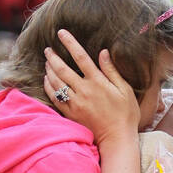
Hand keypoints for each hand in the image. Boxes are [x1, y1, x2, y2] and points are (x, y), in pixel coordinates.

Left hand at [44, 29, 139, 143]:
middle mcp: (84, 91)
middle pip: (62, 69)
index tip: (61, 33)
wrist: (117, 139)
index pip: (81, 57)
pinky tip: (47, 80)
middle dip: (53, 57)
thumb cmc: (126, 114)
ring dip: (49, 70)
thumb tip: (103, 52)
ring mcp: (76, 103)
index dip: (70, 42)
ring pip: (56, 82)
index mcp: (98, 82)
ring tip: (47, 62)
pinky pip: (54, 97)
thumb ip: (112, 71)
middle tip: (48, 49)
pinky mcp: (71, 114)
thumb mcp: (125, 90)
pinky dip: (48, 86)